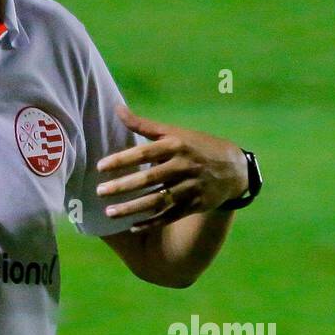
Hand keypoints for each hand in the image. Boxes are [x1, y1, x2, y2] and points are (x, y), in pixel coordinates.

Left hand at [95, 104, 246, 231]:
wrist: (234, 168)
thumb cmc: (196, 146)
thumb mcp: (174, 133)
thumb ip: (143, 125)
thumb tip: (116, 108)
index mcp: (176, 146)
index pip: (144, 152)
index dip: (121, 160)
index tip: (100, 167)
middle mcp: (183, 166)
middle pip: (149, 178)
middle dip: (123, 186)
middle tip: (100, 192)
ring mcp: (190, 188)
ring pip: (157, 200)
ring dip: (132, 209)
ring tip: (109, 213)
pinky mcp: (195, 205)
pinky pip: (170, 216)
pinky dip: (152, 223)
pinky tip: (132, 226)